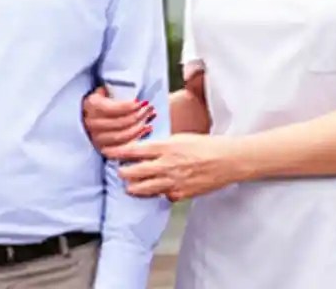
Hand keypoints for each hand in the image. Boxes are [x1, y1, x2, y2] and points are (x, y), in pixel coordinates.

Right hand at [82, 86, 154, 151]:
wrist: (87, 114)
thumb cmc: (102, 99)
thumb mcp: (104, 89)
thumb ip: (113, 88)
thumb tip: (130, 88)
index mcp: (91, 105)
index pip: (112, 109)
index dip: (130, 107)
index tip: (143, 102)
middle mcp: (90, 123)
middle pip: (119, 123)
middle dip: (138, 116)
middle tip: (150, 108)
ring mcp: (95, 137)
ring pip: (121, 136)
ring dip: (139, 128)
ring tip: (150, 118)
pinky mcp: (101, 148)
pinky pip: (121, 147)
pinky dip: (136, 138)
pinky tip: (147, 129)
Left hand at [111, 133, 248, 201]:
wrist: (228, 161)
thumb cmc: (206, 146)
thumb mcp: (181, 138)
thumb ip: (162, 145)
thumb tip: (144, 148)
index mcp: (166, 147)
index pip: (134, 150)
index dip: (117, 152)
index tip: (107, 152)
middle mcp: (166, 165)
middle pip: (133, 172)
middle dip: (122, 172)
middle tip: (119, 171)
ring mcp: (173, 181)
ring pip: (143, 188)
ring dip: (133, 187)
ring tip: (129, 185)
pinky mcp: (181, 194)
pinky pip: (162, 196)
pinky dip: (157, 194)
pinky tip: (155, 191)